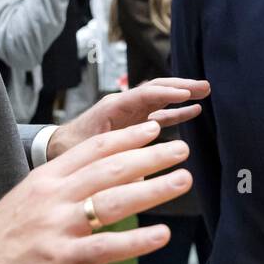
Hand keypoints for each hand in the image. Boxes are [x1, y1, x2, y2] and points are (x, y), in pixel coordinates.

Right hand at [0, 119, 190, 263]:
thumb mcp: (26, 200)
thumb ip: (59, 189)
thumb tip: (96, 181)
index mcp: (45, 178)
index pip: (93, 148)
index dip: (127, 137)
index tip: (154, 129)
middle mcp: (53, 195)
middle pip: (111, 167)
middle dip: (151, 155)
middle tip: (181, 149)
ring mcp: (56, 225)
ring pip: (115, 200)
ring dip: (154, 188)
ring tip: (183, 180)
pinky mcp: (58, 258)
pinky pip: (106, 246)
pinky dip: (137, 240)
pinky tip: (162, 235)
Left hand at [47, 77, 210, 159]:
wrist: (57, 146)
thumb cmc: (71, 149)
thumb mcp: (91, 154)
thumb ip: (115, 161)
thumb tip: (140, 177)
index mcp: (113, 107)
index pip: (145, 94)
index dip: (167, 94)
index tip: (187, 94)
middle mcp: (124, 104)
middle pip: (157, 89)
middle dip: (181, 86)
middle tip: (205, 86)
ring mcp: (130, 111)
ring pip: (160, 98)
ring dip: (182, 95)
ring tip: (205, 92)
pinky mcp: (134, 121)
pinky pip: (159, 112)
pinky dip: (176, 111)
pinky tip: (194, 110)